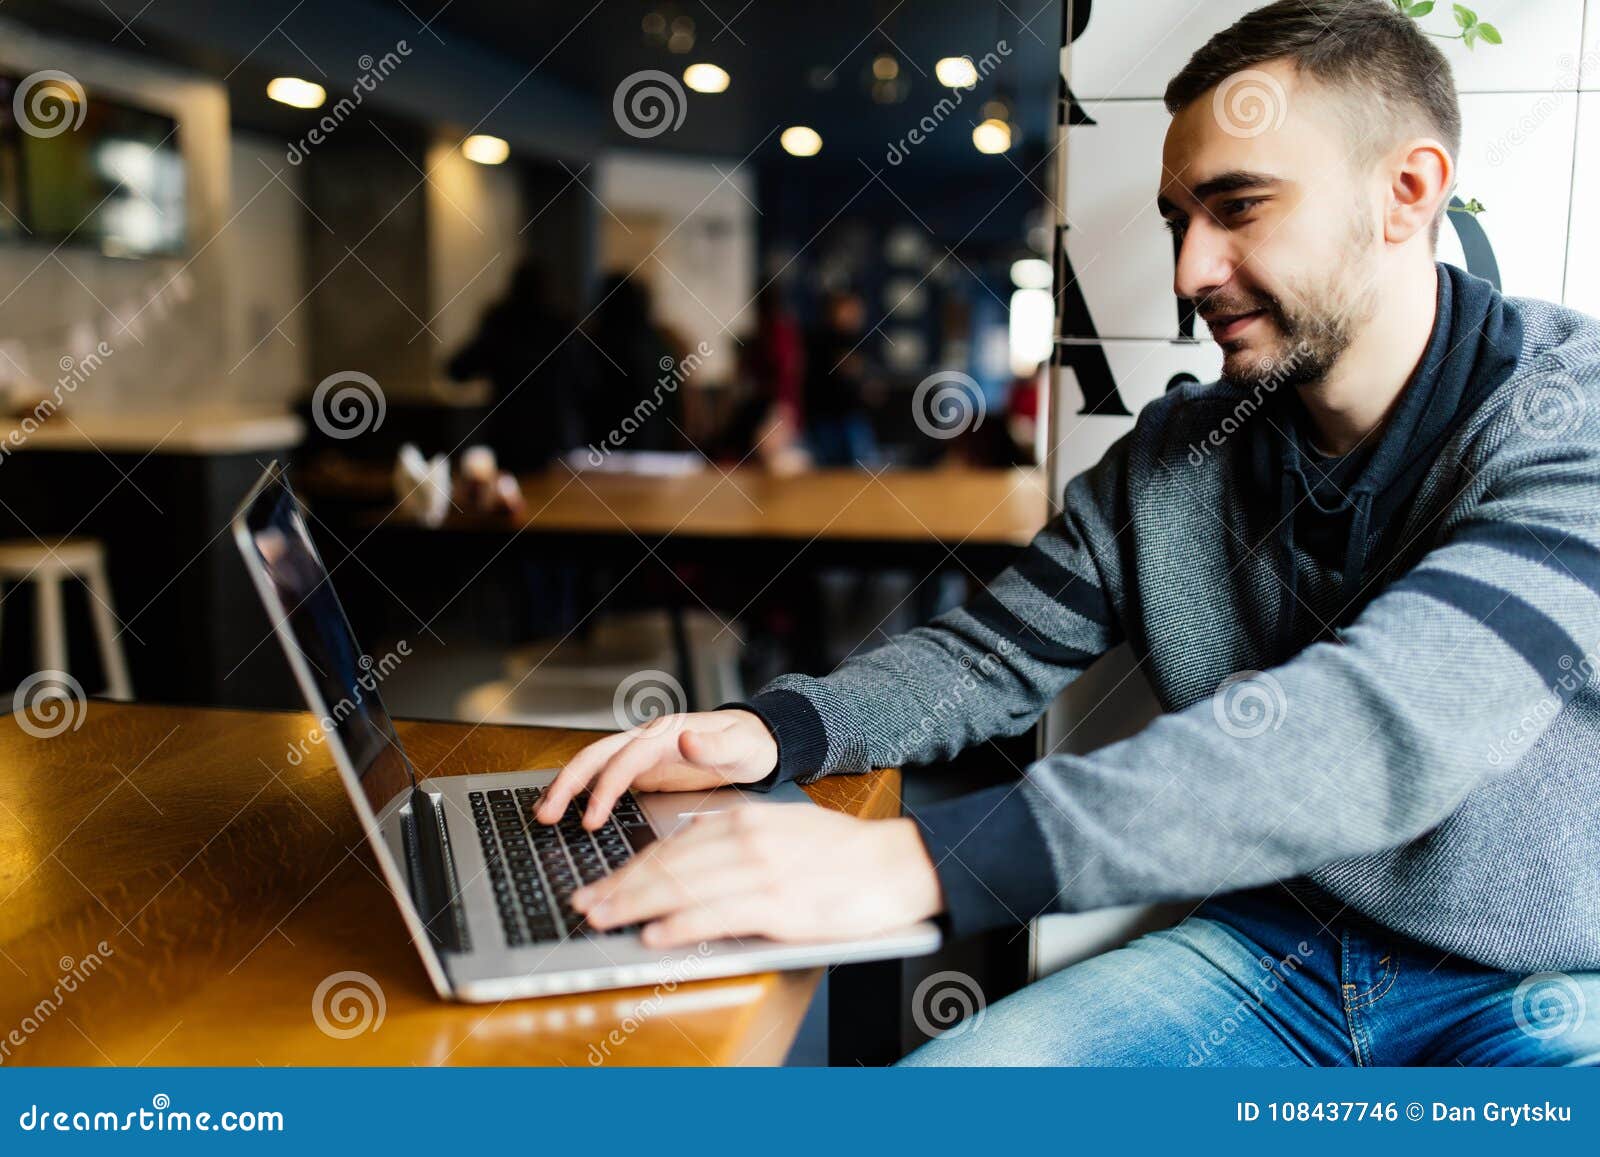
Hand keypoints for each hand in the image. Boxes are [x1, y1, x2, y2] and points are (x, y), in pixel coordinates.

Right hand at [536, 709, 778, 828]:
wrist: (757, 741)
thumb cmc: (750, 744)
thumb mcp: (740, 745)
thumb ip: (714, 745)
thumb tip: (685, 738)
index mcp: (666, 734)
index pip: (625, 760)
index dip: (605, 788)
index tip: (592, 818)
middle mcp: (647, 740)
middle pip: (595, 757)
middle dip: (568, 784)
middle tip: (546, 815)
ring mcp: (642, 754)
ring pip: (594, 766)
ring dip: (567, 788)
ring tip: (544, 814)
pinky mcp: (643, 769)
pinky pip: (605, 779)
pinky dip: (582, 794)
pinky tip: (568, 813)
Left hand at [571, 805, 943, 947]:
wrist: (896, 865)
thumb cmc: (840, 855)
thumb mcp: (780, 830)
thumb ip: (733, 841)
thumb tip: (685, 863)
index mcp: (744, 819)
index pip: (672, 845)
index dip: (630, 867)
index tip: (600, 884)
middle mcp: (746, 839)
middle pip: (667, 865)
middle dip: (620, 887)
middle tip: (585, 904)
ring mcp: (761, 872)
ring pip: (683, 888)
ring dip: (635, 905)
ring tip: (604, 918)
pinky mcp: (779, 903)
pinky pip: (717, 914)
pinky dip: (682, 925)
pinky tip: (656, 935)